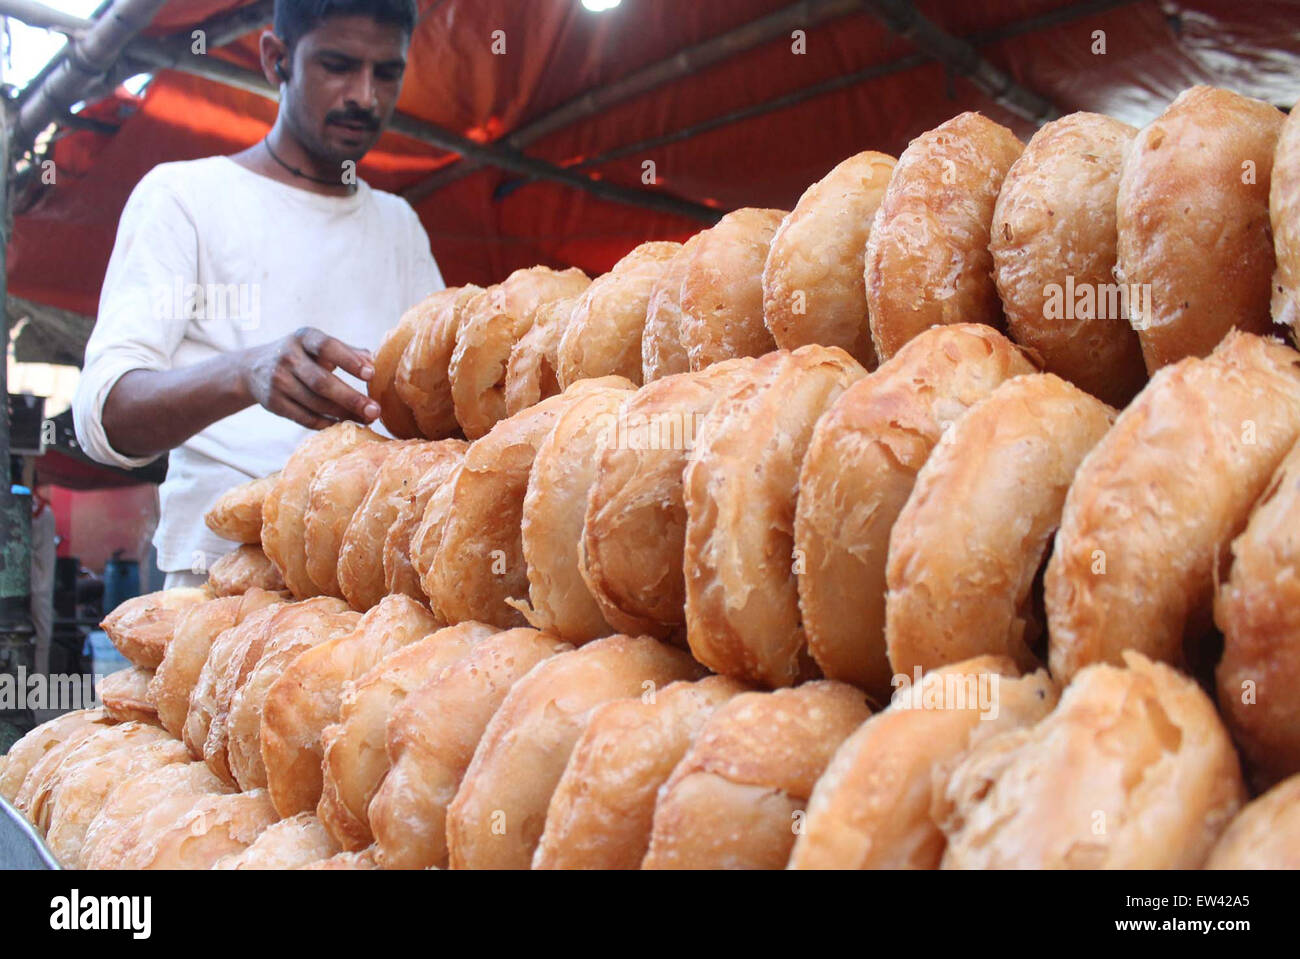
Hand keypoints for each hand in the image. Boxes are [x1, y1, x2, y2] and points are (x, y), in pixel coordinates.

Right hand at [241, 327, 380, 428]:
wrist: (254, 368)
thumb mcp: (318, 345)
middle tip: (375, 410)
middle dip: (351, 398)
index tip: (371, 374)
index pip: (327, 347)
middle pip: (321, 382)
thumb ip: (347, 351)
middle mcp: (287, 357)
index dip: (349, 360)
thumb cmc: (302, 355)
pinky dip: (327, 424)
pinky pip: (305, 418)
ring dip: (344, 415)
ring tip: (366, 419)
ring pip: (315, 404)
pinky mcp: (273, 403)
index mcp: (303, 337)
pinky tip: (345, 425)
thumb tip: (374, 360)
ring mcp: (278, 381)